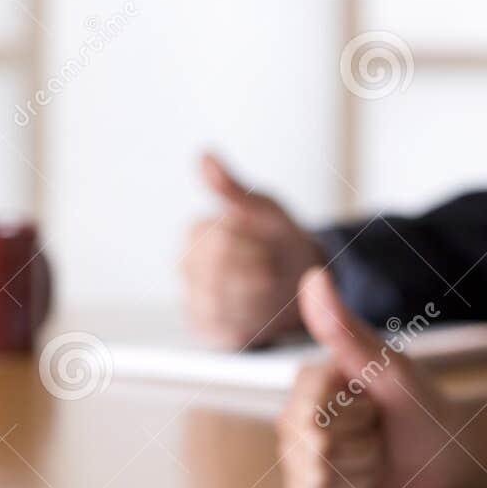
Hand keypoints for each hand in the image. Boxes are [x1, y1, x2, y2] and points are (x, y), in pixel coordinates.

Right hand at [182, 152, 323, 348]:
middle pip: (222, 277)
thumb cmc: (278, 237)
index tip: (268, 246)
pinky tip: (262, 309)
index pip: (221, 245)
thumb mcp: (265, 207)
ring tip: (270, 286)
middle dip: (258, 274)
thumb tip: (204, 157)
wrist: (300, 276)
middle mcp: (187, 267)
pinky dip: (252, 321)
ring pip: (225, 306)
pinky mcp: (208, 329)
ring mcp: (194, 300)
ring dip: (259, 298)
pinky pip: (228, 330)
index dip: (254, 249)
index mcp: (196, 233)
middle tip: (273, 268)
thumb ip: (233, 188)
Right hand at [277, 269, 470, 487]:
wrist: (446, 454)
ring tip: (375, 456)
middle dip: (361, 448)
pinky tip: (366, 484)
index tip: (373, 404)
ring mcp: (299, 461)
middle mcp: (294, 421)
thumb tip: (313, 276)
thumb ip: (345, 329)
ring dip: (361, 475)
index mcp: (307, 385)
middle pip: (315, 453)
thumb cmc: (420, 404)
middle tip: (378, 432)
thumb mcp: (388, 367)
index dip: (355, 419)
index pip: (312, 418)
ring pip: (318, 483)